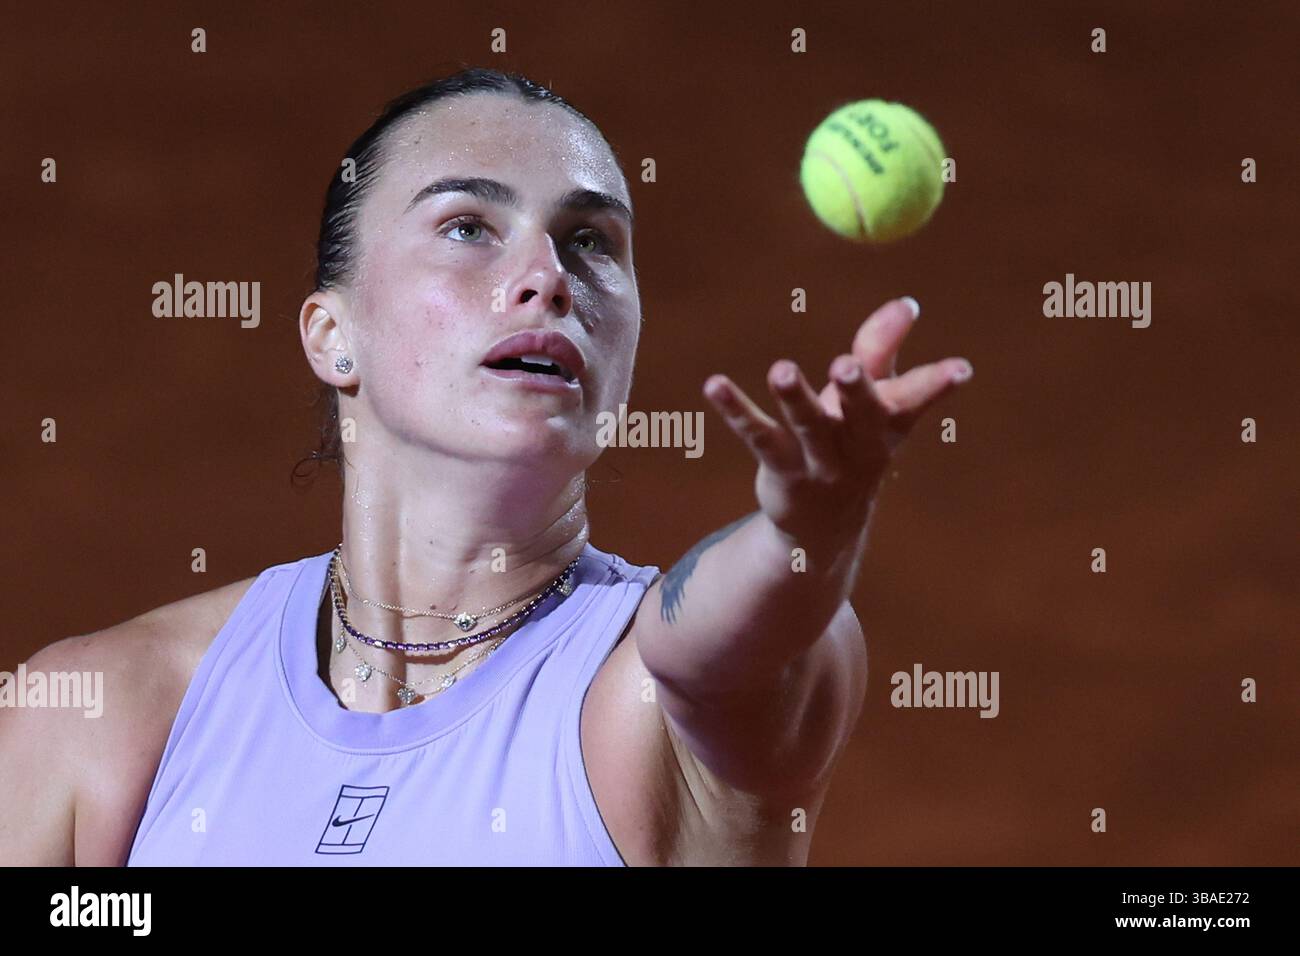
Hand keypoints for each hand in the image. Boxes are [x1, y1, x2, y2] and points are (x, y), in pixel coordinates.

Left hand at [703, 297, 971, 553]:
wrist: (824, 526)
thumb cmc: (853, 444)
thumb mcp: (873, 401)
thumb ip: (882, 351)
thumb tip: (907, 303)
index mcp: (889, 424)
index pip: (917, 400)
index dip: (938, 384)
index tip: (961, 369)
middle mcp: (859, 446)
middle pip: (861, 416)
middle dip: (855, 390)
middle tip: (845, 364)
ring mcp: (820, 462)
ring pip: (809, 427)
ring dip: (796, 398)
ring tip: (781, 370)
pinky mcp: (782, 470)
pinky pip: (758, 437)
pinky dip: (736, 410)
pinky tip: (714, 385)